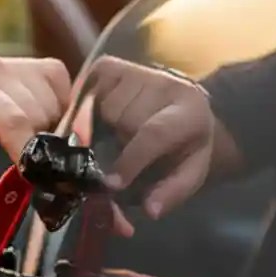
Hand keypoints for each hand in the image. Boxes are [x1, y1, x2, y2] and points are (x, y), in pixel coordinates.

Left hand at [0, 56, 71, 210]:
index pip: (11, 120)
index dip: (29, 152)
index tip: (36, 179)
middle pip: (39, 118)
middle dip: (37, 149)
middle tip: (21, 167)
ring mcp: (23, 65)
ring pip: (58, 109)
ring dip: (49, 135)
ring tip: (22, 143)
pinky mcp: (44, 68)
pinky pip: (68, 98)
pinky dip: (61, 118)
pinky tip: (39, 127)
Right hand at [88, 57, 214, 219]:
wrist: (187, 109)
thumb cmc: (183, 147)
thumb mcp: (189, 173)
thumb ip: (172, 192)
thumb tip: (149, 211)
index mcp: (189, 113)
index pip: (153, 133)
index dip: (129, 160)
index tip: (110, 184)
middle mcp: (165, 85)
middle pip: (121, 118)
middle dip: (112, 143)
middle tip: (114, 155)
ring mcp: (137, 71)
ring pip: (101, 105)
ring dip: (99, 125)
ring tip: (111, 134)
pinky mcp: (114, 65)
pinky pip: (88, 84)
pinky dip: (86, 102)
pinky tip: (97, 114)